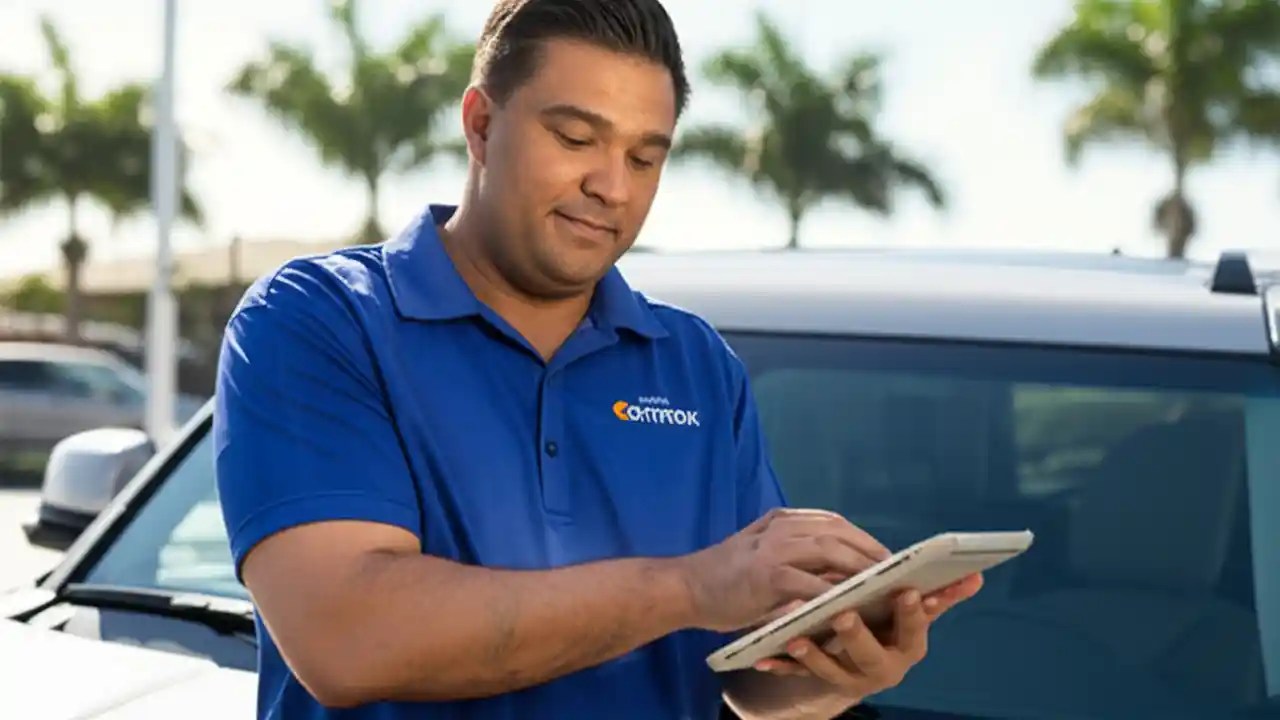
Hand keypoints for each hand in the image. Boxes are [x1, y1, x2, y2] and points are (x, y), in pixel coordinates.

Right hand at [679, 508, 890, 631]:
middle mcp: (780, 528)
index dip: (863, 538)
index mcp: (781, 520)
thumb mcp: (762, 555)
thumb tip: (843, 572)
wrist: (684, 588)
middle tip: (894, 573)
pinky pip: (810, 583)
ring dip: (860, 568)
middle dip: (870, 551)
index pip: (833, 522)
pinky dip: (833, 593)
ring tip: (880, 587)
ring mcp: (773, 549)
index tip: (885, 557)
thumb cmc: (726, 579)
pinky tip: (849, 606)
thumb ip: (796, 556)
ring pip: (830, 550)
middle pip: (838, 531)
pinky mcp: (767, 576)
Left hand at [753, 573, 983, 699]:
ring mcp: (848, 679)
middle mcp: (881, 669)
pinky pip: (796, 678)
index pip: (914, 631)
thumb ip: (939, 595)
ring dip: (812, 653)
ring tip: (795, 635)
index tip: (905, 592)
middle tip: (843, 614)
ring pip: (830, 670)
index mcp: (907, 646)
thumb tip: (975, 574)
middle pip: (870, 656)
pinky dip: (780, 667)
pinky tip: (762, 658)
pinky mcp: (817, 682)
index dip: (912, 614)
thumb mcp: (912, 614)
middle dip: (857, 635)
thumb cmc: (889, 628)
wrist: (856, 664)